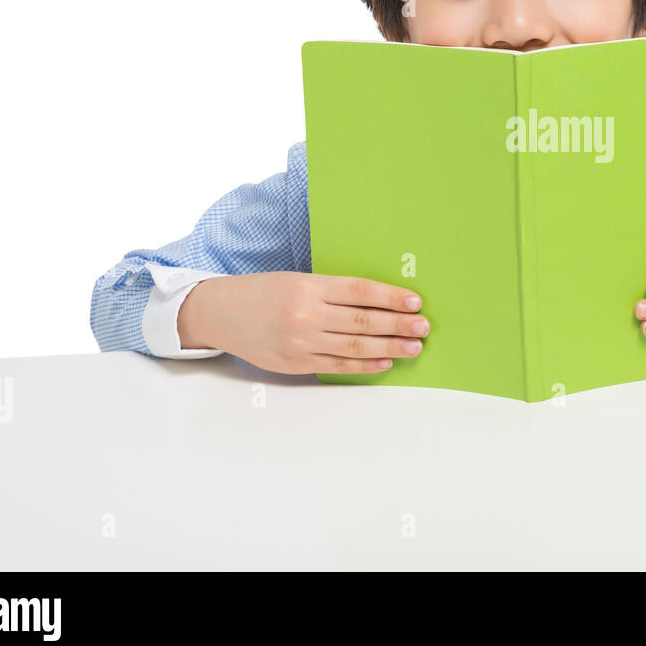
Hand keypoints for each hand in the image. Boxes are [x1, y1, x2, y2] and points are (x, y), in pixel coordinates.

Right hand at [178, 272, 430, 374]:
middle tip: (423, 327)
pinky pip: (338, 365)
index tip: (415, 301)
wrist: (222, 312)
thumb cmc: (265, 292)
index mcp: (309, 287)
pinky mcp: (297, 363)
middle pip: (363, 321)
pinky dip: (365, 365)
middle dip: (398, 325)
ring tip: (413, 347)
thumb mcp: (298, 280)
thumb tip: (379, 302)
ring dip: (389, 347)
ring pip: (355, 346)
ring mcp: (301, 341)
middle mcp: (306, 314)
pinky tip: (385, 362)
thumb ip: (333, 292)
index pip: (360, 291)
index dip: (390, 297)